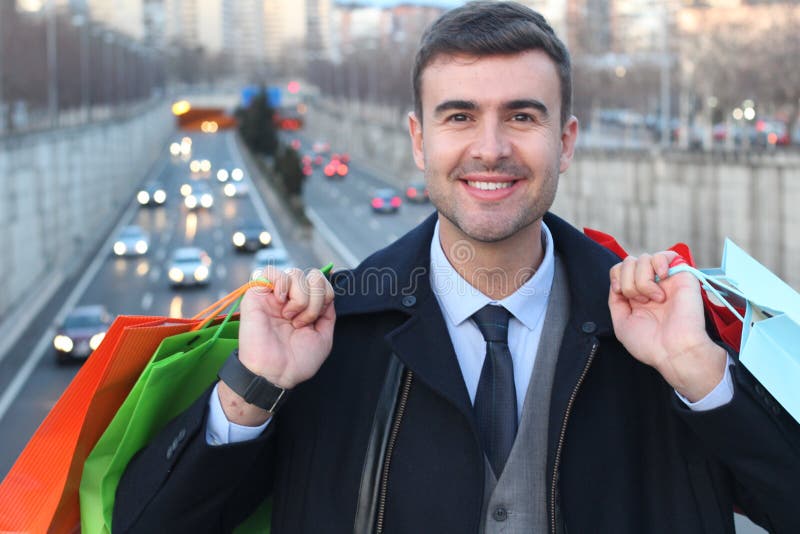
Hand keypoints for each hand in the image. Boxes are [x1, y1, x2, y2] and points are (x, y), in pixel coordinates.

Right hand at [218, 266, 334, 424]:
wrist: (275, 374)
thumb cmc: (298, 361)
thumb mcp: (323, 336)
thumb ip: (327, 312)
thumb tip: (327, 289)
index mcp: (306, 307)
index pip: (321, 282)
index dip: (326, 294)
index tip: (318, 317)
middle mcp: (291, 299)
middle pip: (312, 276)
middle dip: (315, 299)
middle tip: (303, 321)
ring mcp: (274, 296)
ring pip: (295, 273)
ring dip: (300, 297)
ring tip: (290, 317)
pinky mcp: (256, 295)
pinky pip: (269, 272)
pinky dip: (281, 283)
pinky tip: (280, 300)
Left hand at [608, 251, 725, 401]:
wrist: (674, 350)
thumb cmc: (650, 343)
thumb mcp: (621, 322)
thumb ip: (616, 300)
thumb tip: (617, 282)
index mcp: (637, 295)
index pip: (619, 270)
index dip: (617, 277)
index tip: (621, 294)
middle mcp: (650, 285)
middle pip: (628, 262)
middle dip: (628, 282)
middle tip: (642, 302)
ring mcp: (665, 279)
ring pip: (643, 258)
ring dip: (642, 280)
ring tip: (655, 298)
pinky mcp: (682, 275)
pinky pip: (666, 254)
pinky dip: (659, 264)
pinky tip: (662, 279)